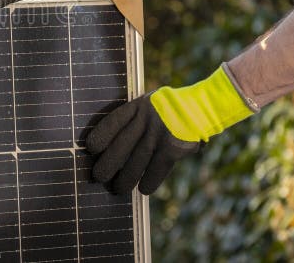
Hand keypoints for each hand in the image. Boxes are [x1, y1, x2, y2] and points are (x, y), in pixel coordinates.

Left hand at [85, 64, 256, 194]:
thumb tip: (107, 145)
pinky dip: (150, 181)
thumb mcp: (149, 104)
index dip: (101, 135)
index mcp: (138, 106)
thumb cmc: (168, 110)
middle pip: (121, 145)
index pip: (113, 121)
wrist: (203, 106)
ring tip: (117, 189)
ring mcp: (161, 133)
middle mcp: (147, 119)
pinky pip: (157, 169)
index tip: (90, 148)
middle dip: (108, 163)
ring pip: (137, 161)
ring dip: (126, 178)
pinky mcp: (174, 147)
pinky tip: (143, 190)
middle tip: (99, 176)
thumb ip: (133, 118)